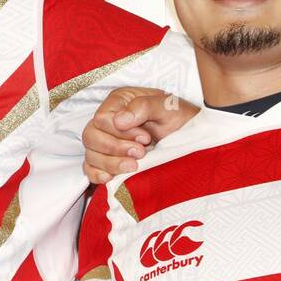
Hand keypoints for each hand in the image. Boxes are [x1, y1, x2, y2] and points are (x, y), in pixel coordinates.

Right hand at [82, 87, 199, 184]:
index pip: (102, 119)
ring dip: (110, 163)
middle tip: (141, 153)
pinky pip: (90, 168)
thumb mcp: (168, 107)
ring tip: (133, 167)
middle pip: (91, 137)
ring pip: (90, 154)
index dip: (121, 132)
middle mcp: (108, 121)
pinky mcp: (107, 159)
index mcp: (119, 102)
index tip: (145, 138)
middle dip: (115, 148)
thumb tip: (120, 121)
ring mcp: (105, 141)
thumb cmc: (179, 119)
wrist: (190, 138)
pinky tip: (111, 178)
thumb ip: (144, 106)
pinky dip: (97, 174)